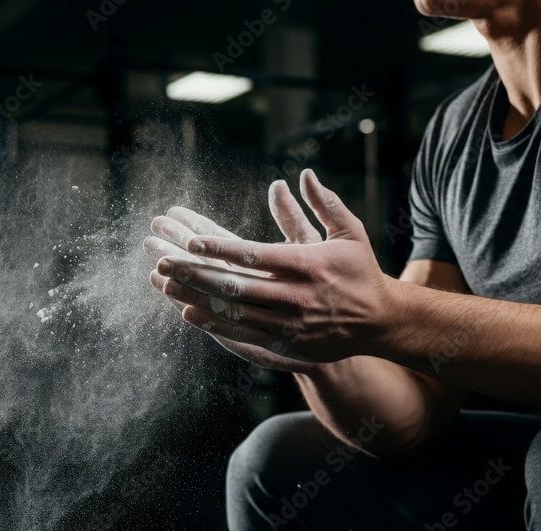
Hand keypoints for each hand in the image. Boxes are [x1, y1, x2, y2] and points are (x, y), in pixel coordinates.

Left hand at [151, 169, 394, 363]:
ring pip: (233, 311)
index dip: (222, 250)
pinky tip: (187, 310)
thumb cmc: (361, 271)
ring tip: (165, 282)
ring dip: (195, 296)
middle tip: (162, 260)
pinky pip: (241, 333)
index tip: (192, 241)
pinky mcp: (284, 343)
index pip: (257, 255)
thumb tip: (303, 174)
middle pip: (237, 285)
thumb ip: (324, 204)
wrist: (381, 322)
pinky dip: (212, 322)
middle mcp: (297, 296)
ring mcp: (288, 324)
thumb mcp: (349, 232)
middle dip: (195, 272)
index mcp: (310, 265)